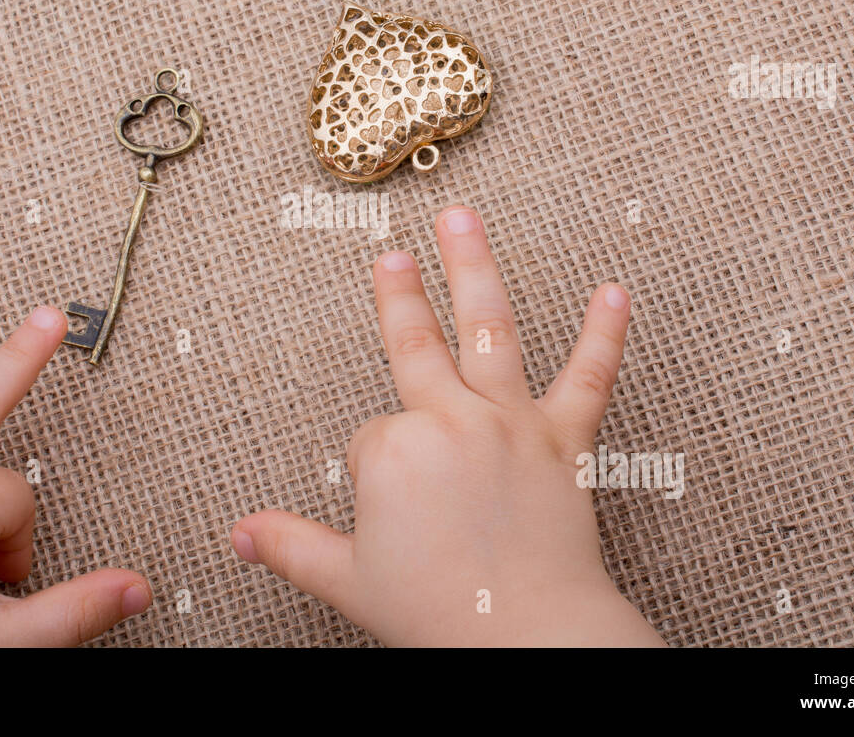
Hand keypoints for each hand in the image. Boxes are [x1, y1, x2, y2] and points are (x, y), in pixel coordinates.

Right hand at [232, 206, 664, 645]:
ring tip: (462, 218)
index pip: (372, 440)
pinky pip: (589, 377)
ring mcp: (509, 422)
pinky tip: (616, 291)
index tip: (400, 521)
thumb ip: (290, 547)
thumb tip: (238, 534)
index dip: (379, 480)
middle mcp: (450, 420)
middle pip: (415, 343)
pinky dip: (605, 333)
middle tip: (392, 253)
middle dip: (398, 295)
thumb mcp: (345, 580)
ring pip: (490, 329)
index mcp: (393, 450)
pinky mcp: (563, 439)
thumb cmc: (437, 611)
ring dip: (473, 267)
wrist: (526, 636)